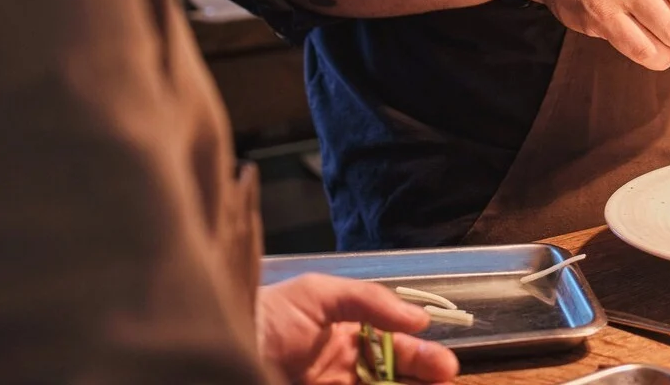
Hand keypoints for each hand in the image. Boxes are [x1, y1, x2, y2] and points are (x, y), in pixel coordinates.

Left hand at [257, 275, 459, 384]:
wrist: (223, 345)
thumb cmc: (270, 315)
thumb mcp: (319, 294)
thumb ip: (370, 301)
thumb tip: (420, 319)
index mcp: (347, 335)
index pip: (394, 347)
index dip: (420, 356)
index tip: (445, 366)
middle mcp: (344, 368)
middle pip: (392, 376)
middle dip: (422, 377)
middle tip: (446, 379)